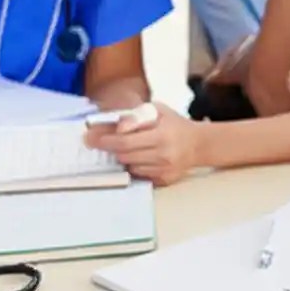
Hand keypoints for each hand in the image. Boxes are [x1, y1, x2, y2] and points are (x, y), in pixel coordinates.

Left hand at [84, 104, 199, 186]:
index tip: (91, 137)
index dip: (106, 140)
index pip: (125, 141)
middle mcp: (163, 155)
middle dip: (109, 148)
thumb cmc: (174, 124)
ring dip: (123, 157)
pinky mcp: (165, 180)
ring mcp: (164, 170)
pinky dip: (135, 166)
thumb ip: (135, 116)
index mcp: (161, 135)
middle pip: (124, 155)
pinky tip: (141, 157)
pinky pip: (140, 175)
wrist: (198, 144)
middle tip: (97, 142)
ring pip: (130, 166)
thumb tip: (115, 127)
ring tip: (127, 147)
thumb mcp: (157, 110)